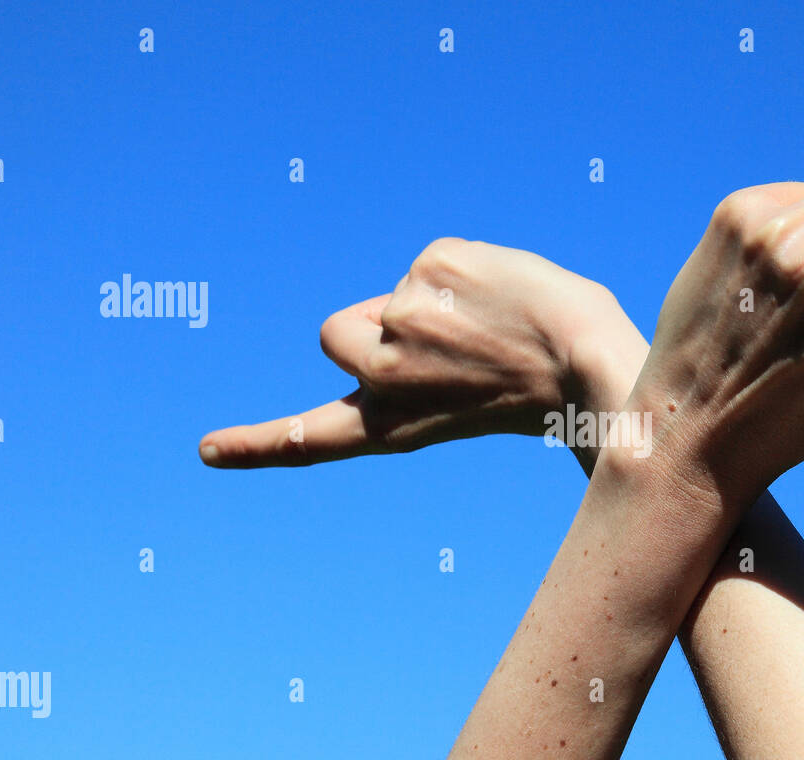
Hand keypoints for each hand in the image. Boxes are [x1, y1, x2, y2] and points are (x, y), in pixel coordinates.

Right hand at [198, 239, 645, 467]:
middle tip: (444, 348)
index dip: (258, 444)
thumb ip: (408, 372)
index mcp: (395, 424)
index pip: (310, 438)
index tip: (207, 450)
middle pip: (334, 334)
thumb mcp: (460, 401)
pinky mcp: (428, 270)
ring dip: (426, 304)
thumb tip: (380, 317)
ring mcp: (401, 321)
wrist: (596, 359)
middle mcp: (384, 378)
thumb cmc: (545, 390)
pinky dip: (465, 275)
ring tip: (490, 328)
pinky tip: (504, 299)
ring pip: (387, 298)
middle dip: (370, 331)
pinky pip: (434, 264)